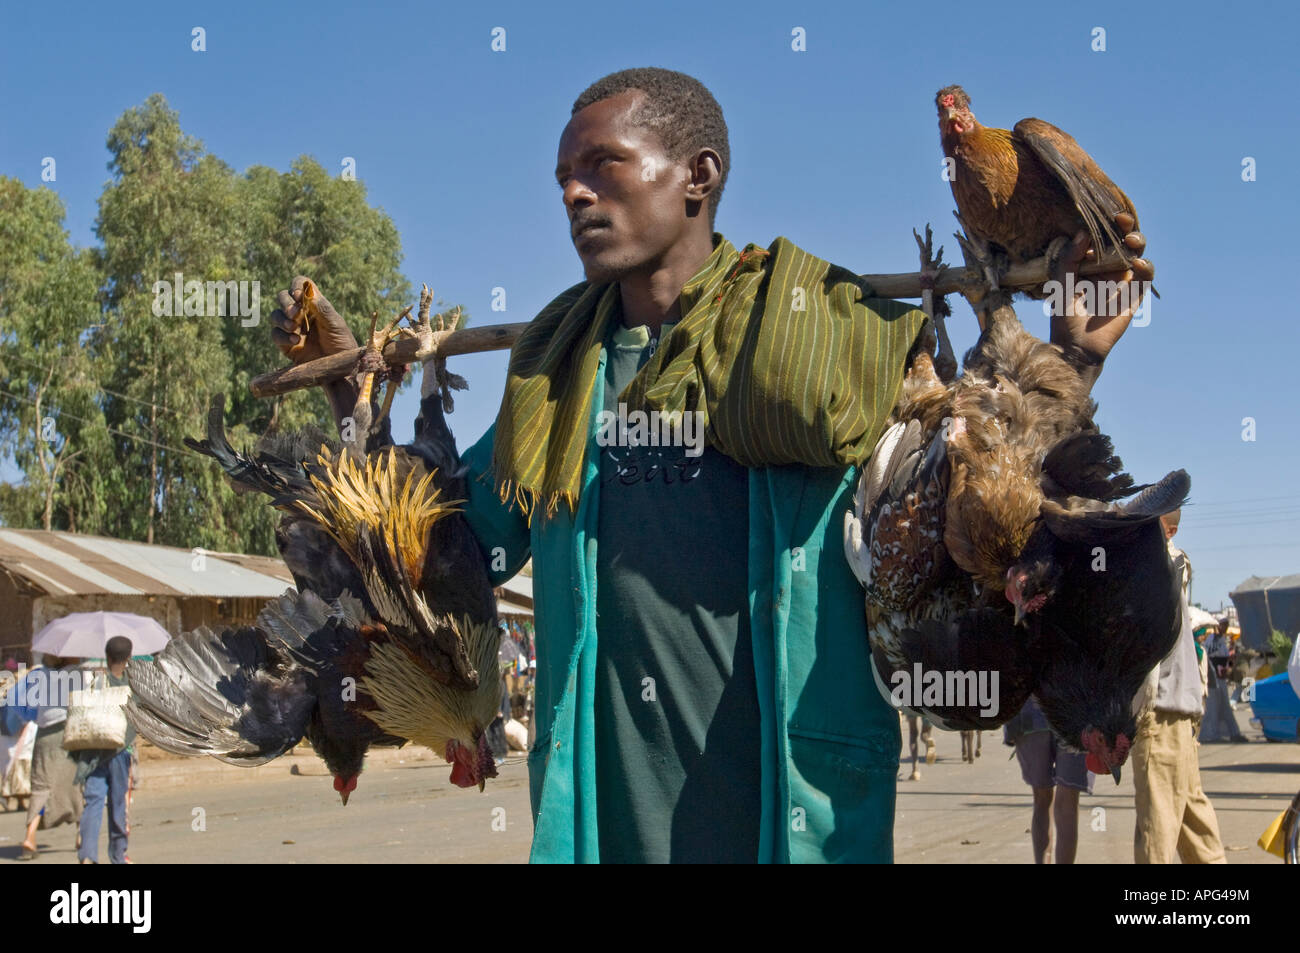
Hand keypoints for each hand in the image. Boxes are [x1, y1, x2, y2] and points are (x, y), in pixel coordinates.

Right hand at [269, 276, 357, 365]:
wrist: (340, 368)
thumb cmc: (342, 343)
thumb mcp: (335, 324)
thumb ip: (322, 307)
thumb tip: (307, 290)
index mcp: (314, 304)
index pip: (300, 285)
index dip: (296, 286)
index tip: (299, 296)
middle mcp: (300, 313)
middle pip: (283, 297)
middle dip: (285, 303)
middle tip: (295, 314)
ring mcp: (292, 328)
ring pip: (275, 315)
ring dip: (282, 319)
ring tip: (294, 328)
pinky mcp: (285, 344)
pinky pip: (275, 334)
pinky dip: (282, 335)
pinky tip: (295, 340)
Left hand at [1048, 225, 1147, 365]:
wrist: (1075, 346)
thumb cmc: (1064, 316)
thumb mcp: (1061, 283)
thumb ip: (1069, 258)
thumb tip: (1082, 232)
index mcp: (1089, 264)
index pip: (1100, 238)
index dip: (1104, 225)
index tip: (1102, 214)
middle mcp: (1107, 269)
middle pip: (1122, 240)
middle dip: (1124, 227)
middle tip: (1120, 220)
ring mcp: (1122, 281)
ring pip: (1138, 253)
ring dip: (1137, 242)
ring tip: (1130, 240)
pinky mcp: (1135, 295)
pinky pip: (1146, 276)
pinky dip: (1145, 267)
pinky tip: (1136, 263)